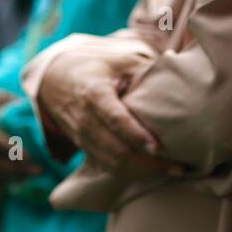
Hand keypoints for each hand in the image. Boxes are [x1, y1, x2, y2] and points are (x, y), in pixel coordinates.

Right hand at [37, 50, 178, 179]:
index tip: (157, 147)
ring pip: (113, 163)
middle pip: (117, 150)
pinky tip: (154, 171)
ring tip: (173, 171)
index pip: (114, 118)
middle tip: (178, 166)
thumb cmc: (93, 66)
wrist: (52, 79)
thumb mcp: (115, 58)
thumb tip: (175, 72)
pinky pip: (109, 166)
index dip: (135, 134)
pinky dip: (132, 172)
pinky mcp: (84, 147)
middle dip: (149, 163)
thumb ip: (142, 67)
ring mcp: (82, 136)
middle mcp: (85, 119)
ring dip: (144, 172)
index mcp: (93, 93)